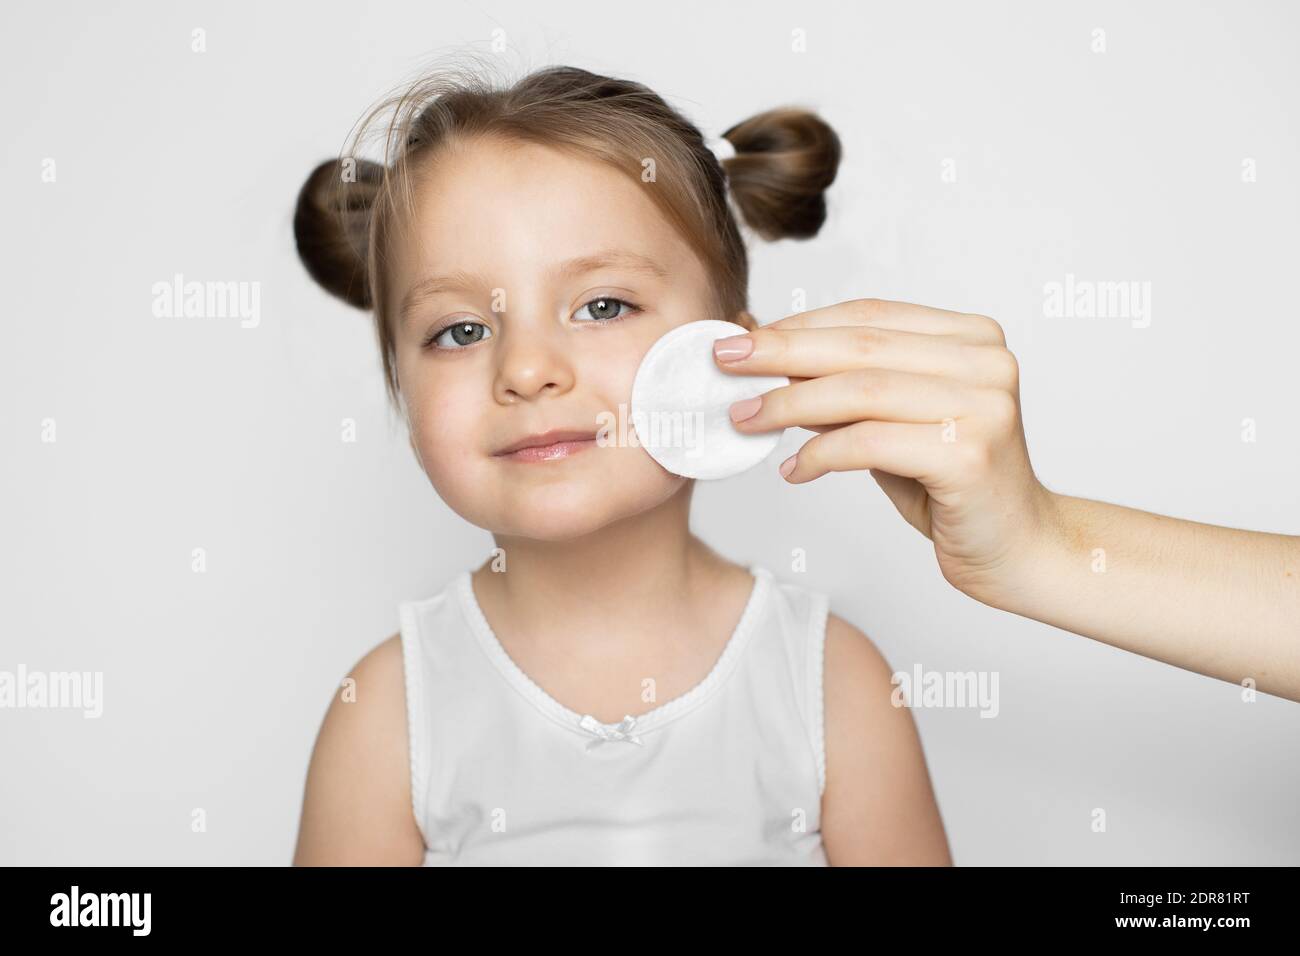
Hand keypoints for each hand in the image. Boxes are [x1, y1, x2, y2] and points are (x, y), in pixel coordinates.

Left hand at [715, 298, 1054, 601]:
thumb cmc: (950, 485)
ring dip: (788, 404)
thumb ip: (845, 387)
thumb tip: (765, 351)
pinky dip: (819, 454)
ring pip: (860, 391)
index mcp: (972, 336)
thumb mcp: (892, 422)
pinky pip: (870, 443)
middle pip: (859, 346)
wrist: (1019, 550)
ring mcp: (984, 405)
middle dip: (780, 352)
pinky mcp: (969, 454)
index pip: (868, 315)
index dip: (798, 324)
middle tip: (723, 362)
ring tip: (743, 419)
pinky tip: (791, 470)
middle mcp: (985, 361)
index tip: (740, 337)